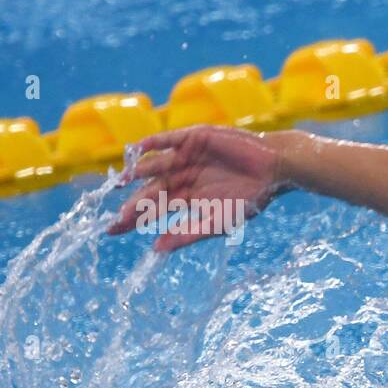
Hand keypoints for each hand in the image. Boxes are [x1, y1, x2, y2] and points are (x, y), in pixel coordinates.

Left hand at [108, 125, 287, 251]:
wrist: (275, 170)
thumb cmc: (251, 198)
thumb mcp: (218, 221)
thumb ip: (188, 233)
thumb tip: (157, 249)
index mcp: (188, 198)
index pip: (154, 209)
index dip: (133, 219)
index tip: (112, 231)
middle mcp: (183, 177)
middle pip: (151, 191)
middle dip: (133, 204)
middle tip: (117, 218)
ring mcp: (187, 157)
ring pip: (156, 166)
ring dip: (139, 173)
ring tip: (123, 182)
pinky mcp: (195, 138)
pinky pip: (168, 139)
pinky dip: (153, 142)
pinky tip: (137, 150)